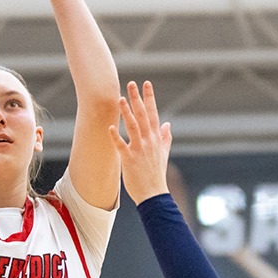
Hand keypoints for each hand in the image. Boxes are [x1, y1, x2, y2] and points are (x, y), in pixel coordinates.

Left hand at [108, 80, 172, 204]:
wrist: (154, 194)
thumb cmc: (156, 174)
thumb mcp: (163, 154)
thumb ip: (165, 138)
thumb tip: (168, 124)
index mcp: (156, 138)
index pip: (154, 113)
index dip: (150, 98)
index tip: (146, 84)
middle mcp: (148, 141)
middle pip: (143, 115)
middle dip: (137, 99)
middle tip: (131, 83)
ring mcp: (139, 149)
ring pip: (133, 126)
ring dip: (127, 112)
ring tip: (120, 98)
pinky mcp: (129, 159)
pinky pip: (121, 145)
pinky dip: (116, 136)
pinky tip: (110, 126)